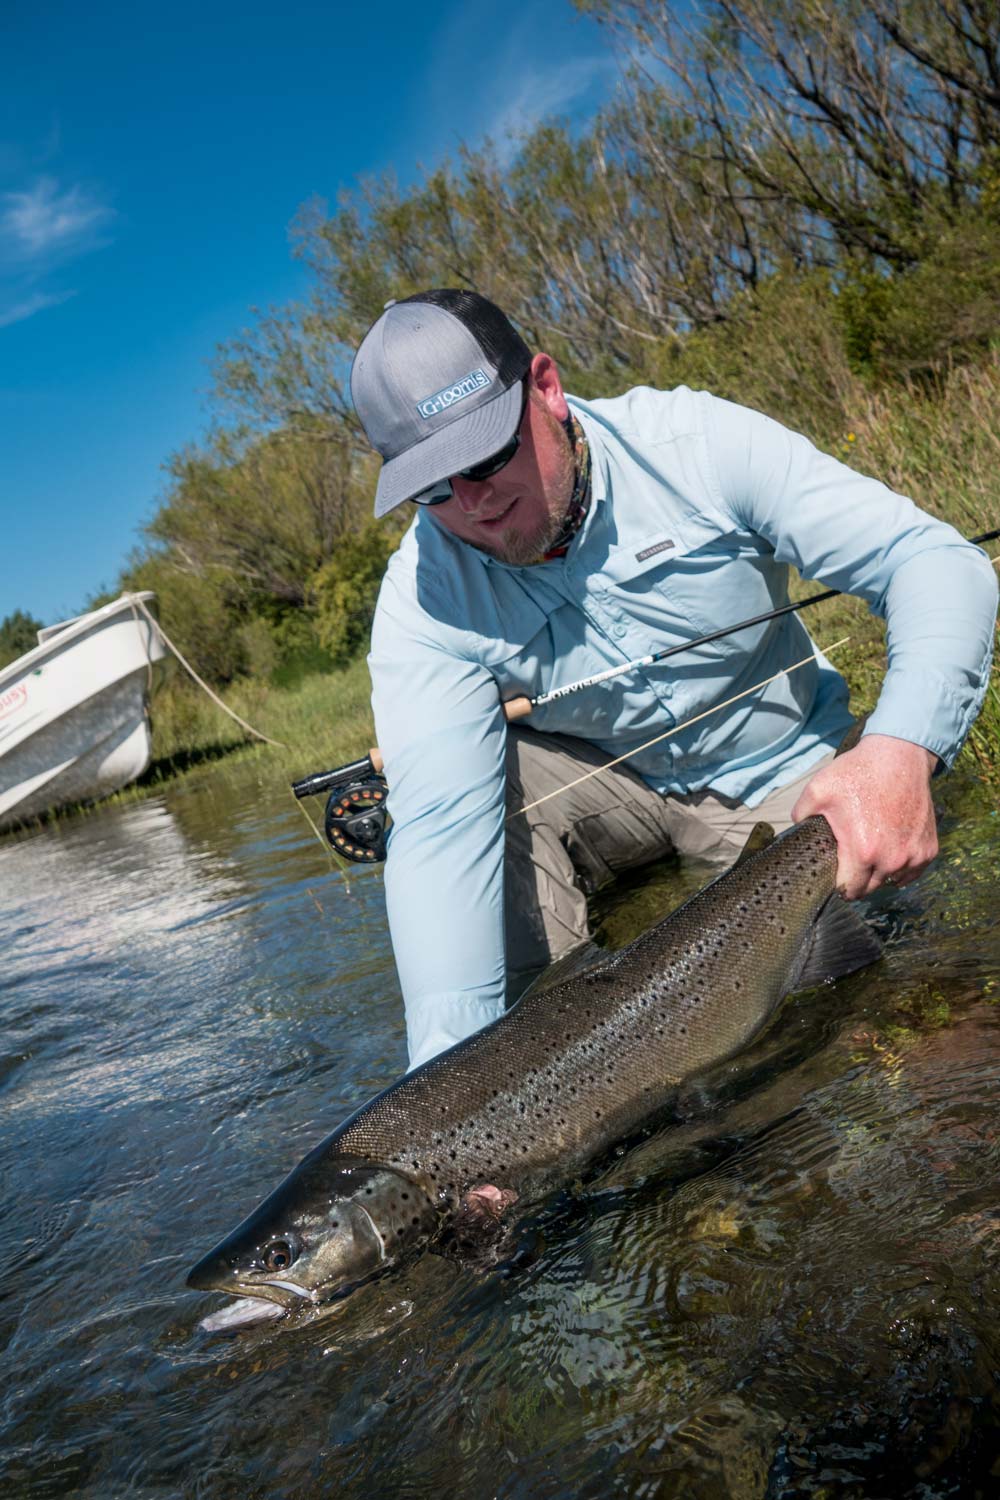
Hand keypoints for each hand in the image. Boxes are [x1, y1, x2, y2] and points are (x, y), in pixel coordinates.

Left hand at [791, 733, 938, 898]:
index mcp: (862, 851)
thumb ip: (799, 816)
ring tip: (870, 851)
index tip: (834, 874)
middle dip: (857, 880)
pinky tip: (889, 852)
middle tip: (849, 860)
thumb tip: (795, 831)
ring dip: (880, 873)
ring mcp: (914, 855)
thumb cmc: (858, 772)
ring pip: (891, 881)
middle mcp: (892, 859)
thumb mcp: (818, 790)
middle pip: (869, 889)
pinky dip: (901, 866)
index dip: (837, 885)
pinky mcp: (929, 849)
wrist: (899, 755)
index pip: (848, 890)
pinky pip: (912, 872)